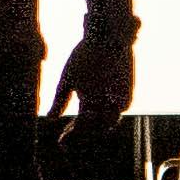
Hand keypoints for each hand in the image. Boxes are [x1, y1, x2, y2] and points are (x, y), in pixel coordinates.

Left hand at [48, 21, 138, 146]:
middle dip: (82, 135)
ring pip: (108, 124)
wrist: (110, 37)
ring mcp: (121, 101)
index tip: (61, 142)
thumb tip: (50, 119)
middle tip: (69, 136)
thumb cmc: (83, 55)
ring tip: (81, 127)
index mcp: (91, 102)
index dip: (71, 137)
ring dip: (95, 128)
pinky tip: (96, 115)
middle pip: (95, 130)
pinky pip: (117, 113)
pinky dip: (106, 117)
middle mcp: (108, 105)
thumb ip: (58, 100)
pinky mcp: (128, 95)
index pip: (81, 129)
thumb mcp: (66, 78)